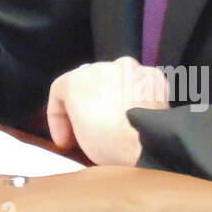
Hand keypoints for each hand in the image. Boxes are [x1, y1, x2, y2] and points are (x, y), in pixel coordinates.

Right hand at [47, 56, 169, 165]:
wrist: (150, 144)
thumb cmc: (110, 142)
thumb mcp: (79, 138)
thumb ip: (76, 121)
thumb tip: (87, 123)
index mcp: (77, 79)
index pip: (59, 92)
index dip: (58, 119)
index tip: (64, 140)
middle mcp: (102, 66)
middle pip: (88, 82)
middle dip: (87, 102)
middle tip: (88, 127)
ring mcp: (130, 69)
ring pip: (115, 79)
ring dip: (113, 96)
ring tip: (116, 120)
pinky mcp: (154, 77)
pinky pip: (138, 84)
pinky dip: (136, 96)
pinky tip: (137, 114)